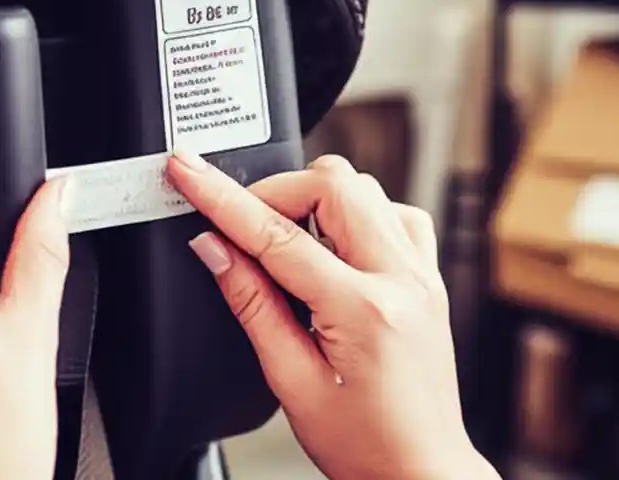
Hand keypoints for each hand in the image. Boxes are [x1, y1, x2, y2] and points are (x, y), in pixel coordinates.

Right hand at [168, 152, 498, 479]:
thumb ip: (252, 306)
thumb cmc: (364, 444)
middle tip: (242, 225)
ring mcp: (423, 274)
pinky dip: (357, 215)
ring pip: (367, 188)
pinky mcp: (430, 276)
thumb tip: (215, 250)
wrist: (421, 473)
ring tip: (289, 247)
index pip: (277, 234)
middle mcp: (401, 279)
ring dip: (318, 201)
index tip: (188, 169)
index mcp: (362, 309)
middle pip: (333, 184)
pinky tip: (336, 249)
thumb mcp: (292, 382)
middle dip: (276, 191)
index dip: (222, 197)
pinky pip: (394, 213)